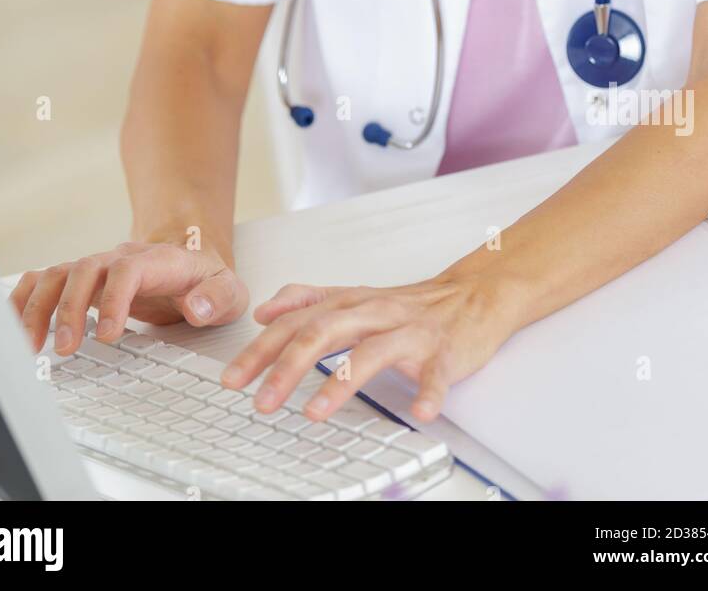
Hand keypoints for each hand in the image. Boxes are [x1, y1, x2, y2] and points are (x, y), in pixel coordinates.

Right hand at [9, 237, 247, 355]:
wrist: (190, 261)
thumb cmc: (207, 281)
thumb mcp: (230, 290)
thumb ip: (218, 298)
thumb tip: (198, 308)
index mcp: (157, 261)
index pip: (128, 269)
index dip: (114, 299)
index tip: (109, 335)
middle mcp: (120, 259)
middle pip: (85, 269)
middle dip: (70, 308)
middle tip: (66, 348)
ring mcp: (97, 268)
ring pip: (58, 274)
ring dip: (39, 307)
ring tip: (30, 346)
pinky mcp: (81, 281)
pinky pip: (44, 281)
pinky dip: (23, 299)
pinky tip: (11, 326)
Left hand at [219, 264, 521, 424]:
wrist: (474, 294)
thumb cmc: (411, 303)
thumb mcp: (355, 295)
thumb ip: (309, 300)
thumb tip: (266, 311)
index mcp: (350, 302)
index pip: (296, 323)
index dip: (262, 350)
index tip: (232, 379)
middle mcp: (375, 312)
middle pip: (324, 333)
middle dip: (287, 367)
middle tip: (261, 402)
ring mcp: (410, 331)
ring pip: (372, 352)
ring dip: (340, 383)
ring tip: (314, 412)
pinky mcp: (444, 351)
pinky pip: (436, 373)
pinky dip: (428, 392)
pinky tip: (419, 412)